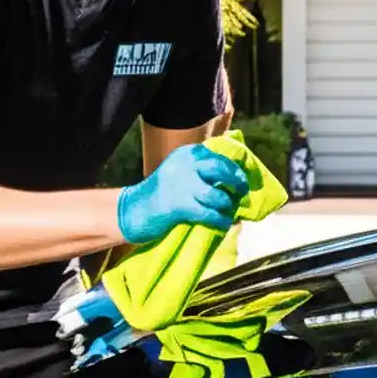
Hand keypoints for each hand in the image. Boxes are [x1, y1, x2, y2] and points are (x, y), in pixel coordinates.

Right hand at [116, 144, 249, 243]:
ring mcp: (182, 185)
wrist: (133, 209)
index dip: (234, 169)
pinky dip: (220, 220)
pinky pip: (210, 214)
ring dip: (227, 205)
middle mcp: (185, 165)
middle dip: (237, 182)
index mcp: (186, 154)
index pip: (218, 157)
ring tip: (228, 211)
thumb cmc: (161, 193)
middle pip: (222, 170)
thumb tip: (233, 176)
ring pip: (218, 195)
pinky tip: (223, 223)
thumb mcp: (179, 171)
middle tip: (243, 192)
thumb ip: (201, 169)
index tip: (241, 179)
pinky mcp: (180, 206)